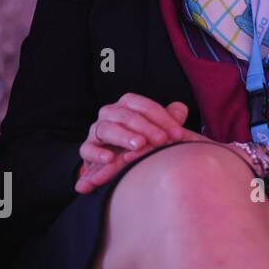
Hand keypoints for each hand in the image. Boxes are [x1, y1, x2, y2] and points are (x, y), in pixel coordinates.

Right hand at [75, 94, 201, 193]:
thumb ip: (171, 119)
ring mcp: (96, 130)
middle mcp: (110, 113)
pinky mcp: (88, 149)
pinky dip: (96, 154)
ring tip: (139, 145)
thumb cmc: (146, 142)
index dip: (163, 119)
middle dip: (146, 127)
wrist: (122, 163)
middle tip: (162, 140)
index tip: (178, 134)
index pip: (145, 106)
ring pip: (106, 129)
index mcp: (128, 105)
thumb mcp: (161, 130)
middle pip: (126, 115)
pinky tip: (110, 159)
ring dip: (123, 136)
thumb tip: (180, 109)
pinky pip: (87, 149)